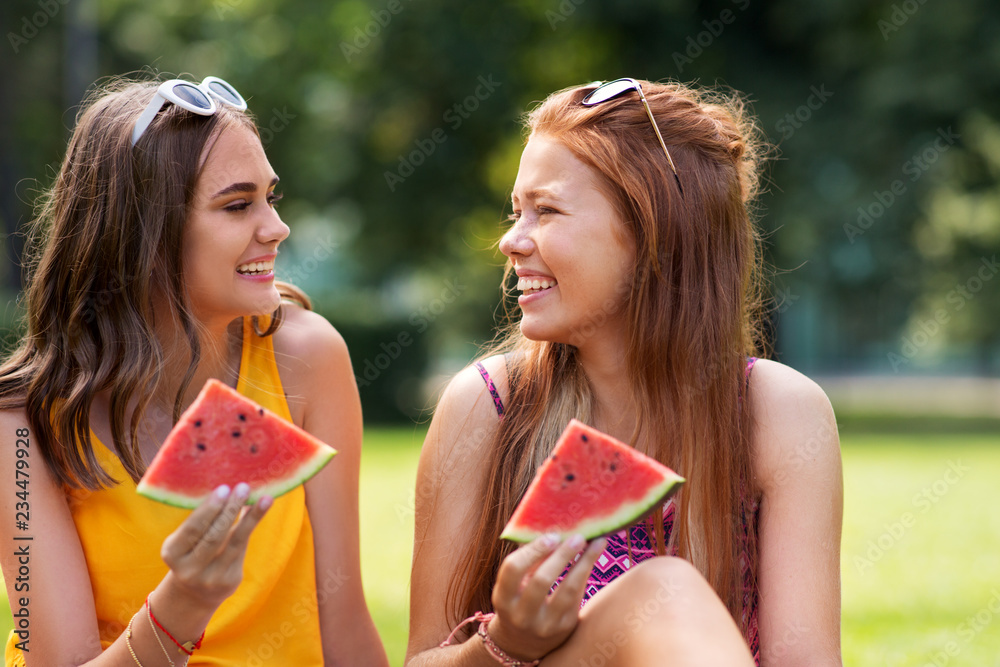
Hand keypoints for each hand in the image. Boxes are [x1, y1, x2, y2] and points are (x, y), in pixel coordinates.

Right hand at [160, 483, 271, 608]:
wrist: (195, 593)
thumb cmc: (192, 553)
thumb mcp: (187, 540)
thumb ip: (204, 519)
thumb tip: (229, 486)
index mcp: (172, 553)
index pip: (192, 529)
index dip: (209, 509)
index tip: (224, 488)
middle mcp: (189, 569)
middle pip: (214, 536)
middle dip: (230, 510)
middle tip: (244, 487)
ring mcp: (210, 578)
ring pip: (234, 543)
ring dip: (251, 518)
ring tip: (265, 498)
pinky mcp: (229, 581)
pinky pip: (242, 549)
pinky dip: (251, 527)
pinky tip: (261, 510)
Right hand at [488, 533, 606, 661]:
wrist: (521, 643)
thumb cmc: (518, 601)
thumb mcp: (512, 587)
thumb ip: (526, 563)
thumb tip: (550, 528)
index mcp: (503, 600)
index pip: (513, 570)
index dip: (532, 550)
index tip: (551, 536)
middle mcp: (522, 615)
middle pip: (542, 580)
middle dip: (562, 555)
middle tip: (577, 537)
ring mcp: (545, 625)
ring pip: (567, 590)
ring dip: (584, 562)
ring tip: (596, 542)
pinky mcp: (564, 628)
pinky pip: (578, 596)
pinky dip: (585, 573)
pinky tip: (592, 556)